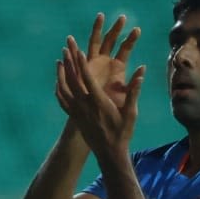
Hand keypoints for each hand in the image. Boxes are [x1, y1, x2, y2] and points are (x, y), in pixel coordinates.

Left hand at [56, 27, 145, 162]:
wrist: (109, 153)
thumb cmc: (122, 132)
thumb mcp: (131, 112)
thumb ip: (134, 91)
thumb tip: (141, 71)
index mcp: (99, 103)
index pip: (87, 79)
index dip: (82, 62)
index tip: (78, 49)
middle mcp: (85, 106)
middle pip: (73, 79)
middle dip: (69, 61)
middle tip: (67, 45)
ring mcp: (77, 112)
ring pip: (64, 88)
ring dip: (61, 73)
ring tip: (60, 59)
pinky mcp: (74, 117)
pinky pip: (62, 100)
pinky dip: (59, 88)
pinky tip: (58, 80)